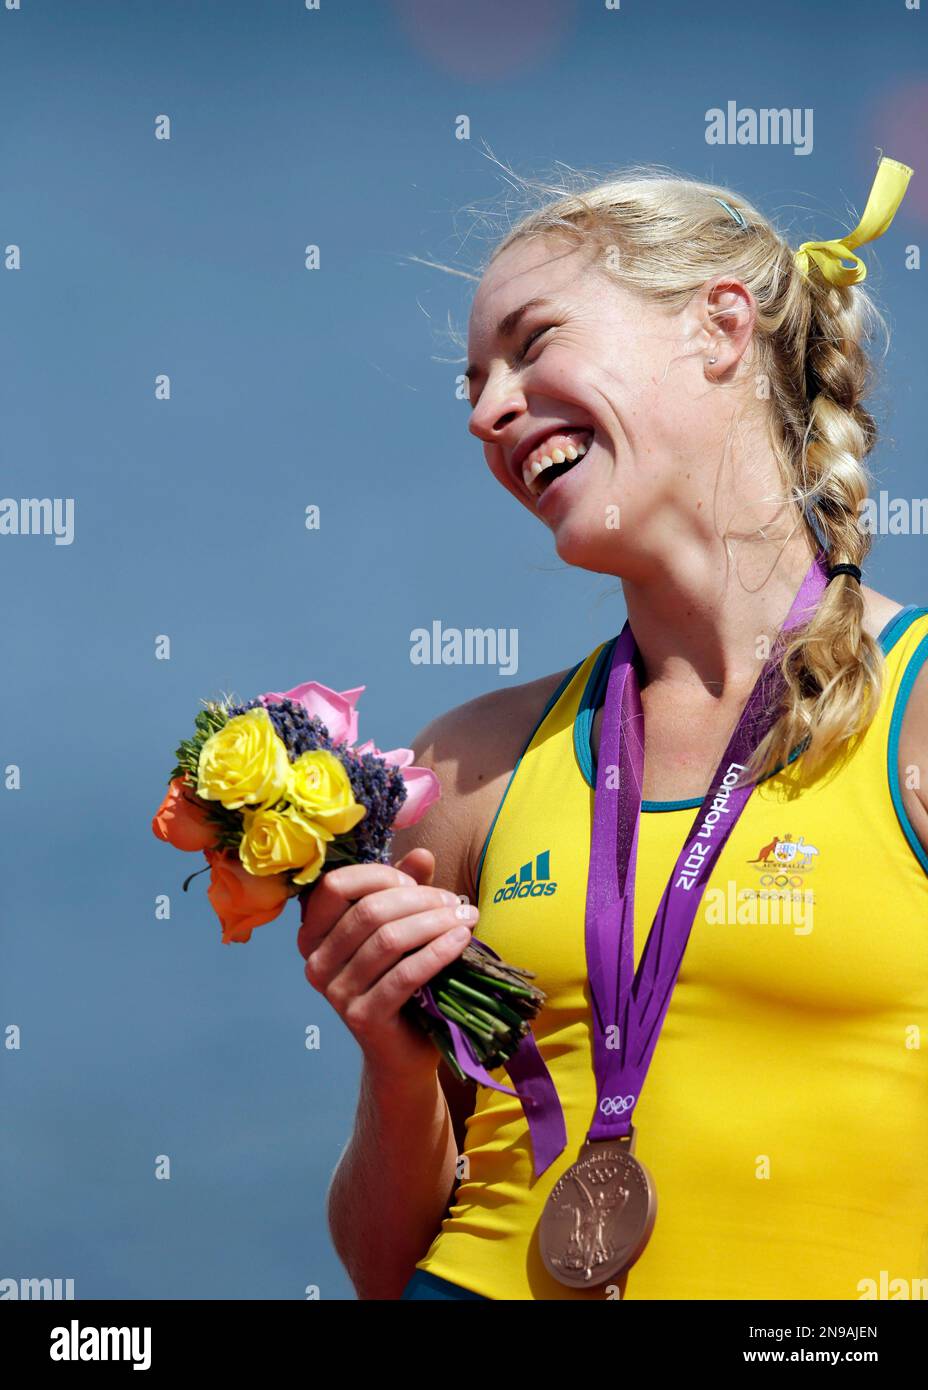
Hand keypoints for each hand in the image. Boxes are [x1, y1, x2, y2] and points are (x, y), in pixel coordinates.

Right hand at [297, 848, 477, 1082]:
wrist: (403, 1051)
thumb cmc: (400, 979)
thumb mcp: (401, 926)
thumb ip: (405, 889)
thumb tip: (421, 853)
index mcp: (314, 934)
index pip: (335, 886)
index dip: (378, 876)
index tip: (415, 883)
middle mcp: (316, 962)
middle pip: (368, 912)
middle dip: (419, 900)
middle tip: (456, 903)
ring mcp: (335, 993)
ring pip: (388, 940)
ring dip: (434, 923)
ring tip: (467, 919)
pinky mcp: (363, 1017)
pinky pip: (404, 975)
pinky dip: (437, 952)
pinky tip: (462, 941)